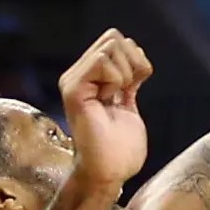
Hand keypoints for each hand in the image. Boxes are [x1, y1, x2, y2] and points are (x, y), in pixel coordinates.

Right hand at [57, 28, 151, 194]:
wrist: (110, 172)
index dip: (135, 57)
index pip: (114, 39)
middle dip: (133, 60)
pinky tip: (111, 100)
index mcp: (89, 77)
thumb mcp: (128, 102)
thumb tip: (133, 52)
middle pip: (113, 37)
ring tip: (117, 98)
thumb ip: (127, 78)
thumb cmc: (120, 147)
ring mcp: (73, 81)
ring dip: (126, 72)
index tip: (137, 84)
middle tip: (129, 90)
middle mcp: (77, 75)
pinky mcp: (74, 90)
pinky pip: (102, 62)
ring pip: (110, 46)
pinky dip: (118, 78)